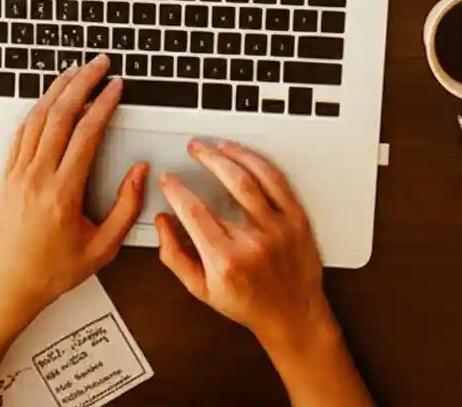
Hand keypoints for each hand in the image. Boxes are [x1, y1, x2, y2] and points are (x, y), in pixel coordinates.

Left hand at [0, 56, 146, 337]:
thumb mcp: (103, 248)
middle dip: (82, 83)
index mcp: (63, 193)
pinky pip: (22, 133)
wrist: (8, 284)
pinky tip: (49, 100)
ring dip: (57, 90)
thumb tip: (140, 172)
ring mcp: (18, 174)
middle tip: (99, 64)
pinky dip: (37, 110)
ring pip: (37, 119)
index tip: (117, 86)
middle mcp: (37, 177)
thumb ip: (126, 208)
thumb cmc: (54, 270)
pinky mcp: (7, 176)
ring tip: (75, 72)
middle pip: (60, 115)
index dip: (104, 104)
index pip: (86, 134)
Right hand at [155, 139, 334, 349]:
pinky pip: (278, 181)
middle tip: (194, 148)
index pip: (194, 212)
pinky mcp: (297, 220)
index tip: (169, 181)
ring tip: (216, 146)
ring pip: (255, 177)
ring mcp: (280, 228)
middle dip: (207, 158)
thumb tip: (163, 222)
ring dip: (232, 154)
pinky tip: (244, 155)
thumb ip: (175, 255)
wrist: (292, 315)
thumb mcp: (201, 290)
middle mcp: (255, 242)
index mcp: (227, 261)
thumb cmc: (248, 303)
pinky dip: (259, 162)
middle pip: (229, 183)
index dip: (177, 190)